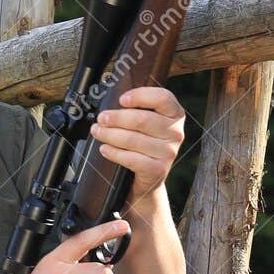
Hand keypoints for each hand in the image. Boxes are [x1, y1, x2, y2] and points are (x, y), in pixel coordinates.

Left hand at [90, 86, 185, 206]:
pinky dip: (114, 153)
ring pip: (133, 139)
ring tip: (97, 132)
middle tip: (101, 118)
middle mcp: (175, 132)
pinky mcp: (158, 169)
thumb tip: (111, 104)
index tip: (121, 100)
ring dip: (110, 135)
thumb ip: (137, 110)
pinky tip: (104, 149)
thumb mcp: (147, 124)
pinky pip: (131, 159)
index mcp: (175, 114)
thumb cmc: (145, 144)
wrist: (150, 177)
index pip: (162, 98)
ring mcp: (169, 152)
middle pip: (142, 119)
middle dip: (116, 118)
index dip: (140, 96)